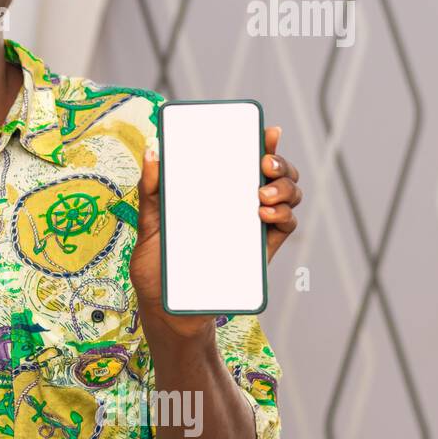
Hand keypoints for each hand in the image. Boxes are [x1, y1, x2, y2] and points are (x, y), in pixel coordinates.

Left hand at [130, 124, 303, 339]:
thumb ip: (150, 189)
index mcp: (217, 191)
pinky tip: (264, 212)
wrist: (171, 308)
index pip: (244, 159)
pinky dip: (283, 214)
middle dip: (279, 161)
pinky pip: (286, 225)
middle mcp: (240, 203)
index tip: (268, 130)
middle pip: (275, 173)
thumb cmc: (158, 263)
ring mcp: (254, 224)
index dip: (263, 142)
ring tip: (261, 194)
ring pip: (287, 194)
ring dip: (285, 186)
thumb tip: (153, 152)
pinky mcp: (261, 249)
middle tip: (263, 163)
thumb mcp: (150, 223)